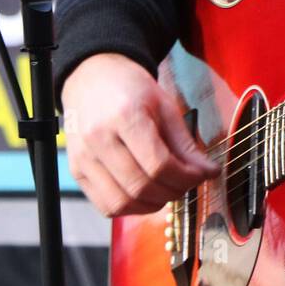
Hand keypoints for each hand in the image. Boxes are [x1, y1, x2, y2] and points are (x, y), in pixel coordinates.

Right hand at [62, 53, 219, 216]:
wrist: (93, 77)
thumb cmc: (130, 88)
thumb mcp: (164, 105)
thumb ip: (184, 142)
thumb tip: (207, 171)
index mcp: (124, 115)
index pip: (159, 164)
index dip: (186, 177)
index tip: (203, 175)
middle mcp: (99, 138)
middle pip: (141, 186)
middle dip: (173, 191)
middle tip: (187, 183)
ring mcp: (83, 157)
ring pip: (122, 203)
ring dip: (152, 204)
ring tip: (167, 189)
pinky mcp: (77, 171)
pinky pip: (105, 205)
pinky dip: (130, 207)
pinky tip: (144, 195)